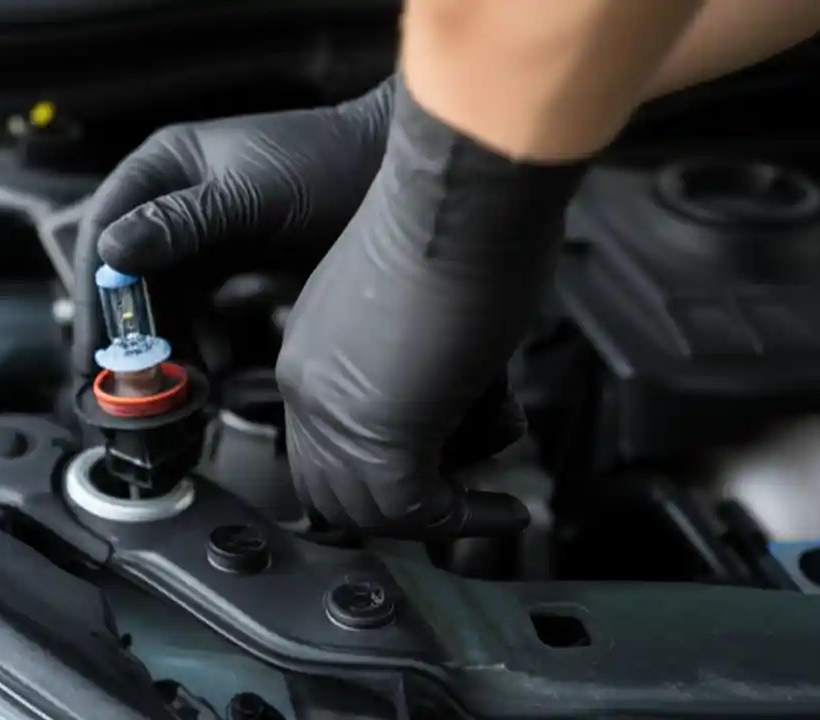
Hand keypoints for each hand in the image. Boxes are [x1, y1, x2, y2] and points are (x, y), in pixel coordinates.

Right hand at [71, 79, 393, 378]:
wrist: (392, 172)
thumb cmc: (326, 160)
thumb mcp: (251, 193)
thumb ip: (182, 222)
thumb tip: (113, 253)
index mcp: (165, 167)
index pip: (103, 229)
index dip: (93, 288)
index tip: (92, 342)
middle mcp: (176, 203)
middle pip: (132, 275)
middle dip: (136, 329)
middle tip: (138, 378)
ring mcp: (207, 239)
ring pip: (168, 302)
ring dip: (175, 343)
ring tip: (189, 379)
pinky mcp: (239, 270)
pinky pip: (206, 313)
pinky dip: (207, 341)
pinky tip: (219, 366)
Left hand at [276, 77, 582, 530]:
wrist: (465, 195)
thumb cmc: (461, 222)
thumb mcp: (426, 303)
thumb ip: (424, 361)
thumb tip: (464, 403)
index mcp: (312, 346)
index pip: (321, 445)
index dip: (380, 472)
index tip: (441, 474)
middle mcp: (310, 381)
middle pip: (336, 488)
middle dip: (407, 501)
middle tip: (470, 490)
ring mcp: (337, 411)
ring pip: (373, 508)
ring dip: (443, 512)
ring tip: (499, 488)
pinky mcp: (382, 435)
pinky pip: (417, 512)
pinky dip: (467, 520)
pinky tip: (509, 509)